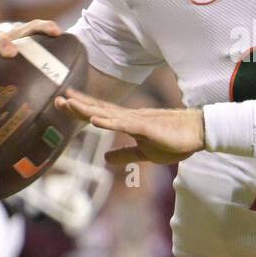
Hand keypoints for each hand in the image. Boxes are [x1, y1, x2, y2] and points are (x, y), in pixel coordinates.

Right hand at [0, 19, 62, 77]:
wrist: (7, 68)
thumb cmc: (30, 71)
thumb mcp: (42, 70)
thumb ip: (53, 77)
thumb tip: (68, 100)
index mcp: (21, 37)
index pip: (34, 27)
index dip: (44, 27)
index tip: (57, 32)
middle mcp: (2, 39)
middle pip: (1, 36)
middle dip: (5, 42)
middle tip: (11, 53)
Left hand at [58, 89, 204, 164]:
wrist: (198, 134)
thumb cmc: (175, 141)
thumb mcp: (146, 153)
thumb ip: (125, 154)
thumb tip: (106, 158)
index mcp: (128, 123)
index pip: (100, 114)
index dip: (81, 109)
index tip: (64, 102)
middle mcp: (129, 117)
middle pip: (98, 110)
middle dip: (77, 105)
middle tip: (57, 98)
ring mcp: (137, 121)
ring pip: (107, 114)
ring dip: (87, 108)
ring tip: (68, 102)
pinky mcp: (147, 128)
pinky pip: (124, 125)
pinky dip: (108, 122)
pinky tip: (94, 120)